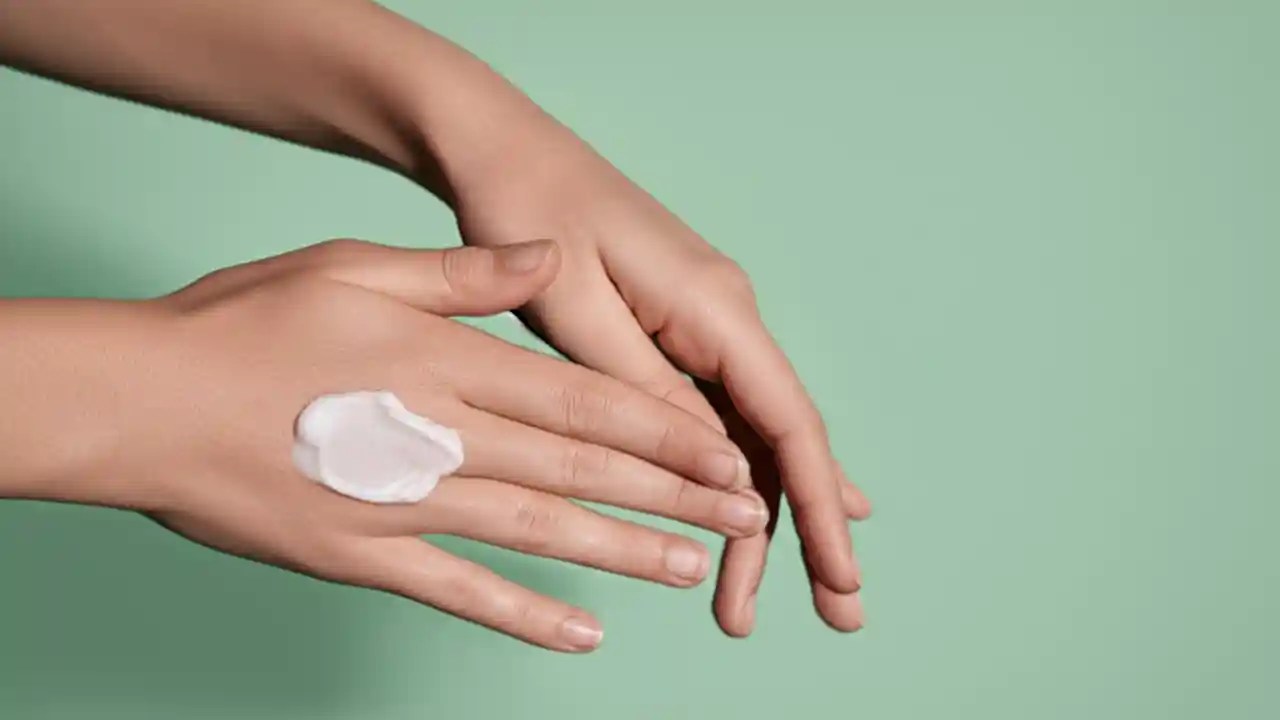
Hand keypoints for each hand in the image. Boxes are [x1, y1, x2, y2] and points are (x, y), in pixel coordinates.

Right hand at [67, 239, 769, 650]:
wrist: (144, 404)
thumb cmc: (244, 325)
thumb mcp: (355, 268)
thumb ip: (463, 275)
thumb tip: (549, 259)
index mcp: (448, 365)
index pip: (585, 402)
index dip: (666, 430)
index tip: (727, 450)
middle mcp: (444, 440)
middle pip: (582, 471)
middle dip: (673, 493)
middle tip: (744, 513)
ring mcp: (407, 506)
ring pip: (541, 533)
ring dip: (624, 552)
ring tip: (693, 568)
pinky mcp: (366, 557)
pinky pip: (462, 593)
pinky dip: (526, 616)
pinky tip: (584, 635)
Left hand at [455, 134, 872, 634]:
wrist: (499, 148)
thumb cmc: (525, 210)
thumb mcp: (573, 309)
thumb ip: (639, 392)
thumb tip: (712, 467)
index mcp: (713, 307)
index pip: (787, 422)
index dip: (819, 505)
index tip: (839, 579)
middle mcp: (724, 316)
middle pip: (780, 438)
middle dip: (807, 529)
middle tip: (835, 618)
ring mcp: (702, 324)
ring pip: (748, 433)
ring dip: (759, 516)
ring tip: (752, 602)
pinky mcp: (673, 331)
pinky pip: (715, 413)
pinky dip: (732, 472)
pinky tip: (760, 518)